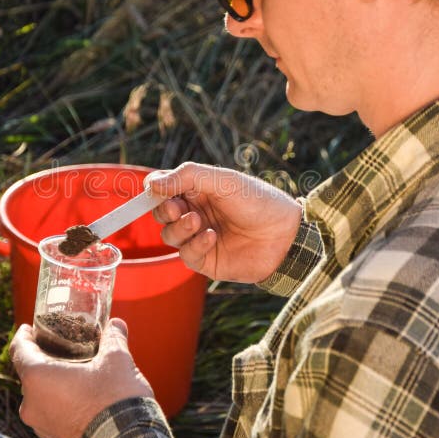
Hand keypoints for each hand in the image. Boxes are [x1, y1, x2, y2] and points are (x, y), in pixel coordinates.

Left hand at [10, 319, 153, 437]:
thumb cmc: (114, 401)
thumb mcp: (117, 360)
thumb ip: (113, 338)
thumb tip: (116, 325)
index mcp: (37, 378)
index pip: (19, 349)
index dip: (24, 335)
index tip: (30, 328)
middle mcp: (31, 404)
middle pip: (30, 372)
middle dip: (46, 358)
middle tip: (63, 346)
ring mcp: (41, 425)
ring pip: (40, 395)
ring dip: (54, 382)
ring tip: (77, 371)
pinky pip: (50, 412)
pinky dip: (61, 401)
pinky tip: (82, 395)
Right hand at [148, 162, 301, 282]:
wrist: (286, 234)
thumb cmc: (258, 201)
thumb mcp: (223, 181)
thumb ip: (187, 177)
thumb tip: (152, 184)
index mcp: (198, 190)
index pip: (164, 189)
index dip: (155, 189)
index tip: (154, 189)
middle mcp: (195, 213)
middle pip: (161, 214)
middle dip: (164, 210)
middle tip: (176, 208)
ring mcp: (199, 237)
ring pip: (169, 236)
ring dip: (179, 228)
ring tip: (197, 222)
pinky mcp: (206, 260)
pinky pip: (187, 255)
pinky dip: (195, 245)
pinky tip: (211, 237)